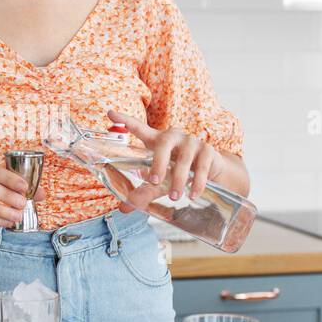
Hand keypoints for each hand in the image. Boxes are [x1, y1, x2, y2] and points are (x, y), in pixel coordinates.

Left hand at [107, 109, 225, 211]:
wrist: (212, 171)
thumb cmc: (179, 172)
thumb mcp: (161, 181)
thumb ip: (144, 192)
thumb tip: (124, 208)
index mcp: (157, 140)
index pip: (139, 128)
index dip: (125, 120)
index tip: (110, 113)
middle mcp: (174, 137)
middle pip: (162, 145)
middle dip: (158, 164)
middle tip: (154, 182)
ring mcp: (192, 142)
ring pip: (183, 159)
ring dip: (178, 179)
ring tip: (174, 197)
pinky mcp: (208, 151)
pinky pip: (201, 167)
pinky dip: (196, 183)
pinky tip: (192, 194)